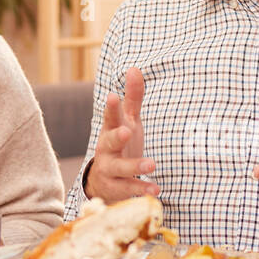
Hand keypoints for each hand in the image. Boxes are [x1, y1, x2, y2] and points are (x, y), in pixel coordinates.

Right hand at [85, 67, 158, 202]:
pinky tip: (155, 190)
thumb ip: (132, 98)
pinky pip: (128, 189)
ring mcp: (110, 169)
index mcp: (111, 130)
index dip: (111, 107)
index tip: (113, 96)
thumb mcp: (127, 120)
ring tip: (152, 164)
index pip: (110, 117)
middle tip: (126, 131)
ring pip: (120, 168)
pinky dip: (141, 189)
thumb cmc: (119, 144)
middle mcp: (107, 149)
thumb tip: (134, 68)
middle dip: (116, 136)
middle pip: (110, 141)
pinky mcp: (116, 188)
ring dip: (135, 166)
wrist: (103, 182)